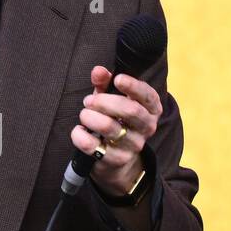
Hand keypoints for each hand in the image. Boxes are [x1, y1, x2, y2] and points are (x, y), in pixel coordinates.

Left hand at [71, 65, 161, 195]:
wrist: (117, 159)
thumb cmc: (116, 120)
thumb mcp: (112, 98)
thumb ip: (105, 83)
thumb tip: (98, 71)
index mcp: (151, 109)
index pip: (148, 96)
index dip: (133, 86)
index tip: (118, 79)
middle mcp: (146, 127)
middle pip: (130, 110)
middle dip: (105, 102)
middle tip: (89, 101)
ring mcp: (133, 145)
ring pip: (110, 127)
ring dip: (90, 117)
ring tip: (84, 115)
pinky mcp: (117, 159)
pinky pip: (93, 146)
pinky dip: (80, 136)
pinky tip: (79, 131)